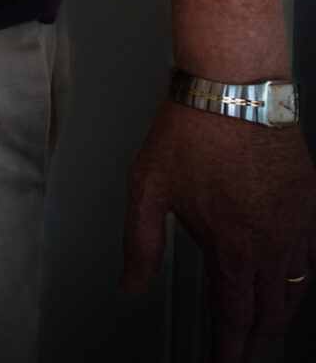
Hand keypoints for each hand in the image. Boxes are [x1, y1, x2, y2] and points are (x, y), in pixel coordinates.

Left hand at [119, 100, 315, 360]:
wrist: (234, 91)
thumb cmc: (191, 132)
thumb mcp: (147, 187)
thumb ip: (140, 243)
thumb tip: (129, 284)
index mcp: (232, 248)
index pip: (235, 318)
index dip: (229, 350)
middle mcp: (271, 245)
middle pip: (270, 314)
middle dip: (254, 341)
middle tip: (239, 352)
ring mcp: (297, 228)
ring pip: (296, 292)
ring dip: (278, 317)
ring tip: (262, 328)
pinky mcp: (310, 208)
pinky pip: (313, 261)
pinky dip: (302, 282)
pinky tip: (291, 283)